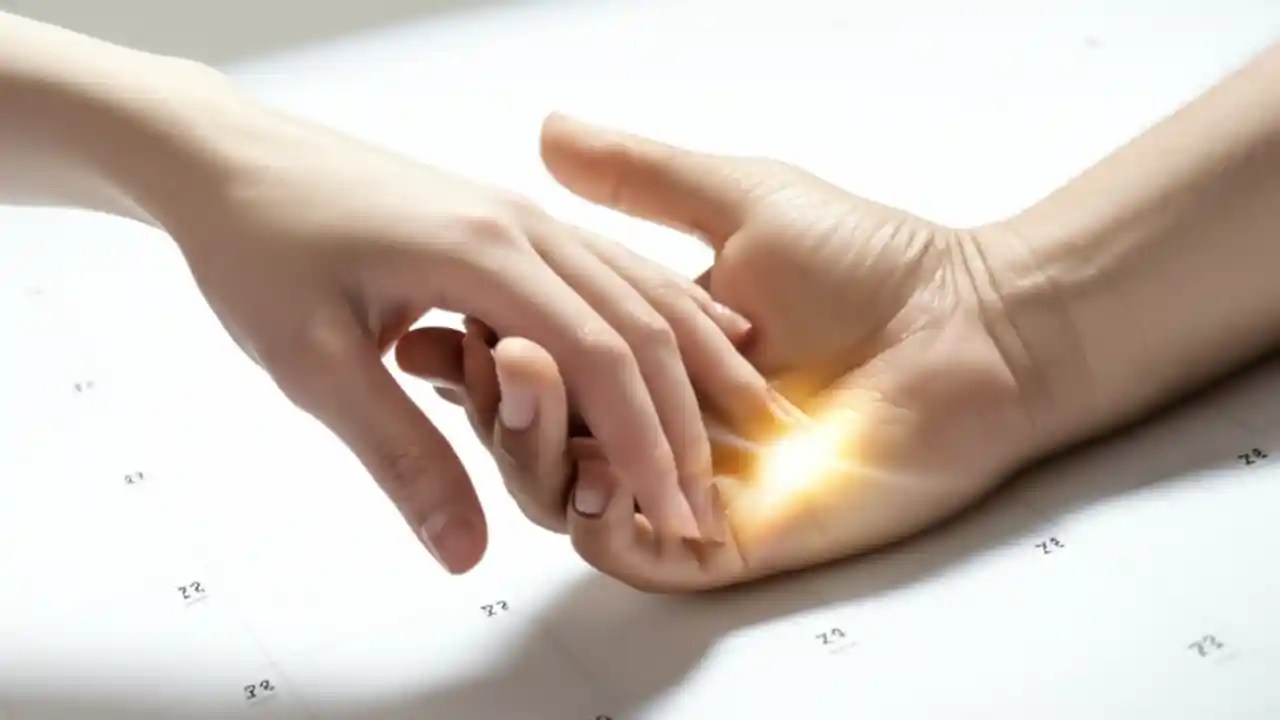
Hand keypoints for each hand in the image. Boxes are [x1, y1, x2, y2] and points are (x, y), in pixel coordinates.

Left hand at [161, 100, 775, 573]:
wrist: (229, 159)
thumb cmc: (259, 244)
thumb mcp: (312, 363)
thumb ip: (398, 455)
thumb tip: (464, 548)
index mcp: (480, 253)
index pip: (598, 356)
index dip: (645, 441)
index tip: (672, 508)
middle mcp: (521, 226)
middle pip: (640, 323)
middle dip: (686, 417)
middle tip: (713, 495)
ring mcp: (523, 217)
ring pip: (642, 287)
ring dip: (696, 359)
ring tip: (747, 419)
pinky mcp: (513, 224)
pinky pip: (616, 267)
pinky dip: (670, 308)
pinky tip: (707, 328)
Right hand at [399, 113, 1080, 590]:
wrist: (968, 329)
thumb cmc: (873, 265)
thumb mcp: (740, 201)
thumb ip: (641, 178)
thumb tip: (549, 132)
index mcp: (651, 356)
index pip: (541, 368)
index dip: (483, 351)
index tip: (435, 318)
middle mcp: (660, 424)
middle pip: (539, 440)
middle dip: (500, 400)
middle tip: (493, 347)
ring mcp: (689, 484)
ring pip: (569, 500)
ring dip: (534, 449)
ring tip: (531, 378)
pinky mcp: (728, 539)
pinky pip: (637, 553)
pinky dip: (600, 520)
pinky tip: (588, 470)